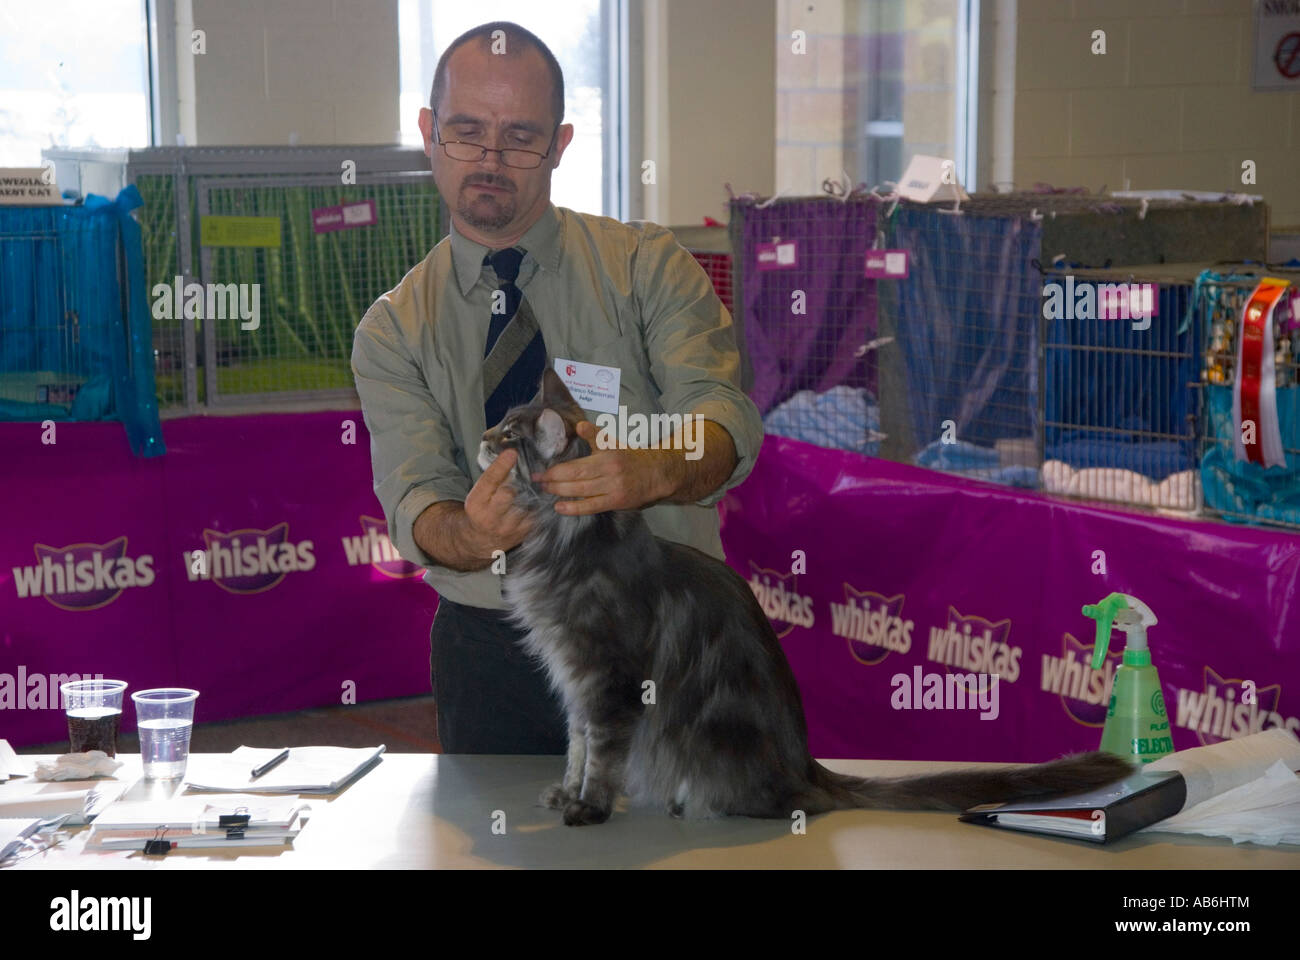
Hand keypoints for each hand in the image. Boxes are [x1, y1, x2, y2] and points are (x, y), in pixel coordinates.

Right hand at [463, 448, 534, 556]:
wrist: (482, 539)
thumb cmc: (482, 510)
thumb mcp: (480, 493)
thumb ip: (494, 477)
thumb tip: (511, 455)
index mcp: (476, 504)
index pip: (489, 481)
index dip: (501, 466)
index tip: (511, 453)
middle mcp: (491, 518)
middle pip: (508, 494)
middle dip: (513, 486)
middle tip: (515, 485)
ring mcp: (509, 529)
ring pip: (526, 503)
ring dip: (527, 496)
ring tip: (523, 496)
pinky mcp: (524, 534)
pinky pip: (536, 513)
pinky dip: (535, 506)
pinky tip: (530, 505)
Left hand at [531, 421, 683, 515]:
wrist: (656, 473)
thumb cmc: (630, 457)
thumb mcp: (613, 442)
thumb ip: (595, 435)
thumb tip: (578, 426)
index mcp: (606, 457)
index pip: (575, 466)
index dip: (555, 470)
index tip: (539, 471)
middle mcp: (609, 474)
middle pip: (575, 480)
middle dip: (552, 481)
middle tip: (536, 481)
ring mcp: (612, 490)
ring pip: (581, 493)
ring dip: (560, 493)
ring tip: (545, 491)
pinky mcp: (615, 502)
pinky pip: (591, 507)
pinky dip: (574, 508)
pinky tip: (559, 508)